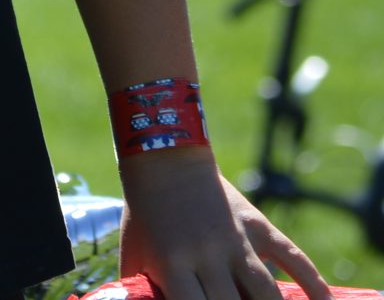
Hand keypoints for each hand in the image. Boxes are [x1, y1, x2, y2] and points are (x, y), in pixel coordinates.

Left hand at [119, 148, 330, 299]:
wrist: (164, 160)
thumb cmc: (145, 214)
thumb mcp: (133, 252)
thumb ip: (138, 288)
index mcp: (173, 263)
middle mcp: (208, 254)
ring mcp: (238, 240)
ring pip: (266, 291)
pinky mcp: (258, 226)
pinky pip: (293, 257)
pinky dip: (314, 283)